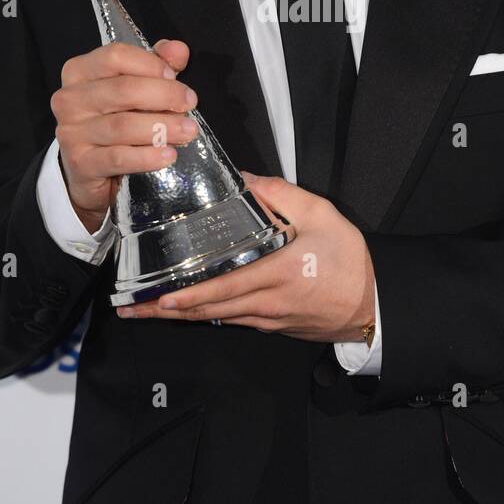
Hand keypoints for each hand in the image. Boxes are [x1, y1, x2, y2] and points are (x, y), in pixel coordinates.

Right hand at [51, 38, 198, 232]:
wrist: (86, 168)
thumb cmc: (112, 119)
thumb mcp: (132, 86)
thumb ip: (155, 64)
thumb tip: (178, 49)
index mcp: (79, 71)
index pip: (115, 56)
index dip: (150, 64)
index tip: (174, 76)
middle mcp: (70, 99)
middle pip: (122, 90)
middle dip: (164, 95)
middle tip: (189, 102)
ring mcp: (71, 132)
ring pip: (122, 125)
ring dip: (161, 127)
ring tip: (188, 131)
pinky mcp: (80, 163)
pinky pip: (119, 158)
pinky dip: (147, 156)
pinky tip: (168, 155)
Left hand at [116, 174, 375, 343]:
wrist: (373, 303)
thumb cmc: (349, 260)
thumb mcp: (321, 215)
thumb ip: (280, 194)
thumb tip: (242, 178)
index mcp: (276, 274)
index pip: (222, 288)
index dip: (188, 296)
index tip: (159, 297)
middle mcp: (266, 302)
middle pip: (208, 309)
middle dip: (166, 311)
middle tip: (130, 308)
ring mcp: (266, 318)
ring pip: (215, 318)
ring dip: (179, 316)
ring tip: (146, 311)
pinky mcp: (271, 324)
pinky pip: (230, 320)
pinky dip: (204, 315)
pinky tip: (186, 311)